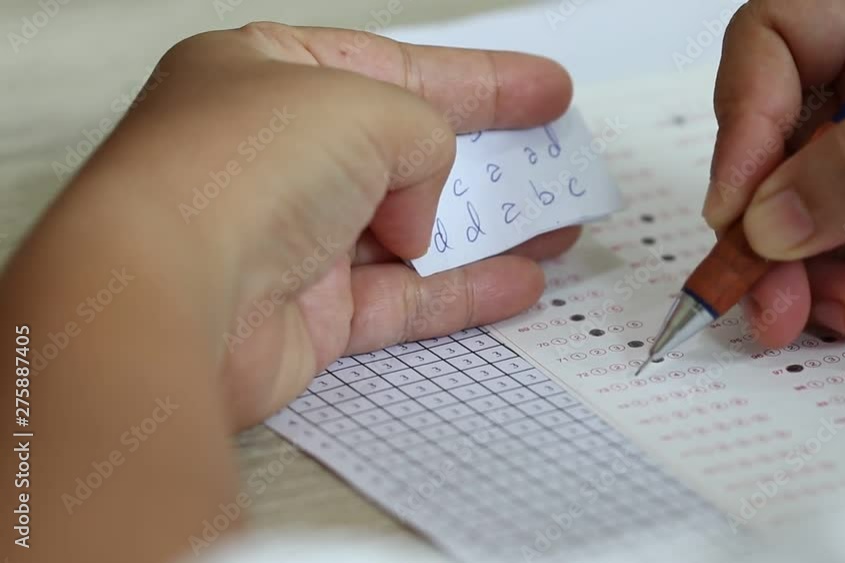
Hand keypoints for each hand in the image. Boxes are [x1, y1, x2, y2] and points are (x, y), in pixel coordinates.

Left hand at [79, 23, 576, 427]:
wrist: (169, 295)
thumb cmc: (237, 172)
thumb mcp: (365, 105)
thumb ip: (422, 137)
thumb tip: (421, 207)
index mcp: (272, 75)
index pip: (398, 70)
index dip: (482, 80)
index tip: (546, 92)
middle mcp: (278, 156)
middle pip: (406, 151)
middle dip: (488, 155)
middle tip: (553, 159)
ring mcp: (293, 236)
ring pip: (411, 229)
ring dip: (486, 230)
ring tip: (556, 225)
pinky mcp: (309, 313)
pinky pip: (402, 298)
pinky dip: (461, 291)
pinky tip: (518, 282)